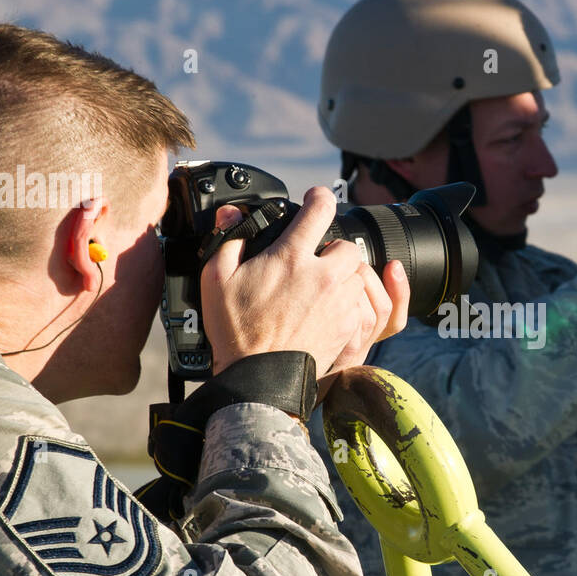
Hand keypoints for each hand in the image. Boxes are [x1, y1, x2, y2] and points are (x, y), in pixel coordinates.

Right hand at [200, 186, 409, 379]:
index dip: (318, 197)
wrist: (261, 378)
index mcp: (291, 258)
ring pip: (358, 273)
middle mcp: (323, 275)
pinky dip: (348, 302)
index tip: (315, 198)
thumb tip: (233, 214)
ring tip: (321, 287)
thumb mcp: (216, 280)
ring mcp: (340, 301)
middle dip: (334, 248)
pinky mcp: (350, 324)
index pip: (320, 210)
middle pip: (347, 245)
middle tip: (316, 260)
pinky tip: (326, 310)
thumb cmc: (237, 331)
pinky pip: (360, 302)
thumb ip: (227, 240)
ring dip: (343, 276)